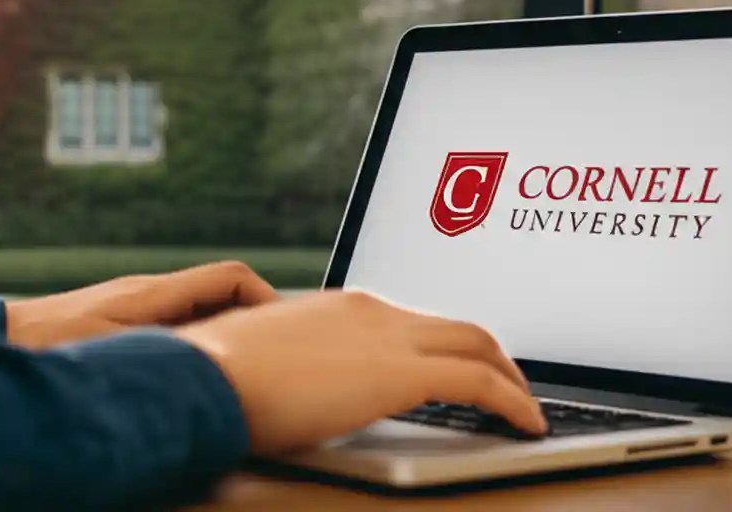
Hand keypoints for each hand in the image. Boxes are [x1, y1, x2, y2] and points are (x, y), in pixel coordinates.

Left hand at [5, 261, 278, 348]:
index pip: (230, 276)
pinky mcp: (127, 320)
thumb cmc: (49, 346)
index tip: (286, 329)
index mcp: (156, 292)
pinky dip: (200, 342)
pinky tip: (197, 375)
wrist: (1, 339)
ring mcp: (140, 304)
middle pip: (223, 292)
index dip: (266, 297)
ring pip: (202, 310)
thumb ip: (165, 353)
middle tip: (276, 354)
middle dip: (254, 318)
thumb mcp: (114, 352)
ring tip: (243, 369)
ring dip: (227, 332)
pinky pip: (180, 324)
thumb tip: (210, 360)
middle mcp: (152, 292)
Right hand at [174, 289, 545, 455]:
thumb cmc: (222, 377)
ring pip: (477, 344)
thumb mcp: (273, 364)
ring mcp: (388, 334)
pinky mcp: (399, 372)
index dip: (450, 346)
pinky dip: (511, 401)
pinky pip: (479, 382)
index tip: (464, 369)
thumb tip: (315, 389)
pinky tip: (526, 424)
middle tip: (513, 386)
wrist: (205, 376)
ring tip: (525, 408)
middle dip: (496, 356)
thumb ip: (308, 367)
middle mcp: (374, 310)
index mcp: (345, 307)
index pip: (417, 321)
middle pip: (460, 325)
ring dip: (510, 376)